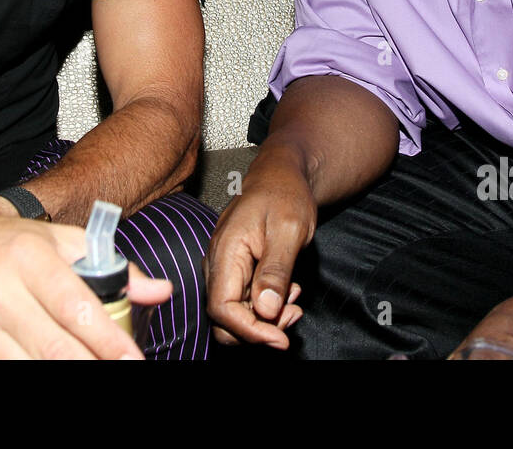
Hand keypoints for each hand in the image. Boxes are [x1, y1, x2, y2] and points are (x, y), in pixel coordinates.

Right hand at [0, 203, 172, 358]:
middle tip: (116, 372)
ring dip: (60, 374)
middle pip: (54, 347)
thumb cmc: (6, 244)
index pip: (76, 308)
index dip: (109, 341)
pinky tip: (42, 370)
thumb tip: (159, 290)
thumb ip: (112, 265)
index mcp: (27, 257)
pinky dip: (21, 377)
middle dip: (91, 366)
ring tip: (87, 369)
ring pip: (25, 368)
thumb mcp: (60, 241)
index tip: (132, 360)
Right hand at [204, 157, 314, 347]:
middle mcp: (218, 263)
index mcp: (225, 251)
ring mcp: (225, 268)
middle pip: (223, 319)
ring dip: (265, 319)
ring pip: (234, 314)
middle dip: (258, 329)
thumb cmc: (284, 193)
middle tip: (292, 315)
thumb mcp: (289, 229)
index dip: (250, 331)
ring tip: (294, 301)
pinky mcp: (236, 271)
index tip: (281, 337)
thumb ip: (275, 270)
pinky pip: (244, 302)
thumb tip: (265, 310)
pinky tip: (287, 293)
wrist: (281, 175)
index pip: (221, 309)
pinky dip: (266, 307)